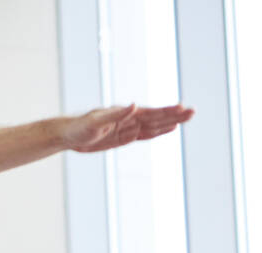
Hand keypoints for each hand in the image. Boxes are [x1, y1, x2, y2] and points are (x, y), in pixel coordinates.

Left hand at [62, 102, 194, 152]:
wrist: (68, 135)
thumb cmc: (80, 127)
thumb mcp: (96, 122)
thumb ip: (116, 114)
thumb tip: (135, 105)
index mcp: (125, 114)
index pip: (150, 112)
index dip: (166, 111)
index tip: (181, 108)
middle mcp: (129, 119)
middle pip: (156, 118)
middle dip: (174, 115)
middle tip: (193, 112)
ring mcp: (127, 128)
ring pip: (153, 126)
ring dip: (169, 122)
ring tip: (186, 118)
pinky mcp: (123, 137)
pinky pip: (143, 135)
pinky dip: (157, 132)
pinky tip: (169, 129)